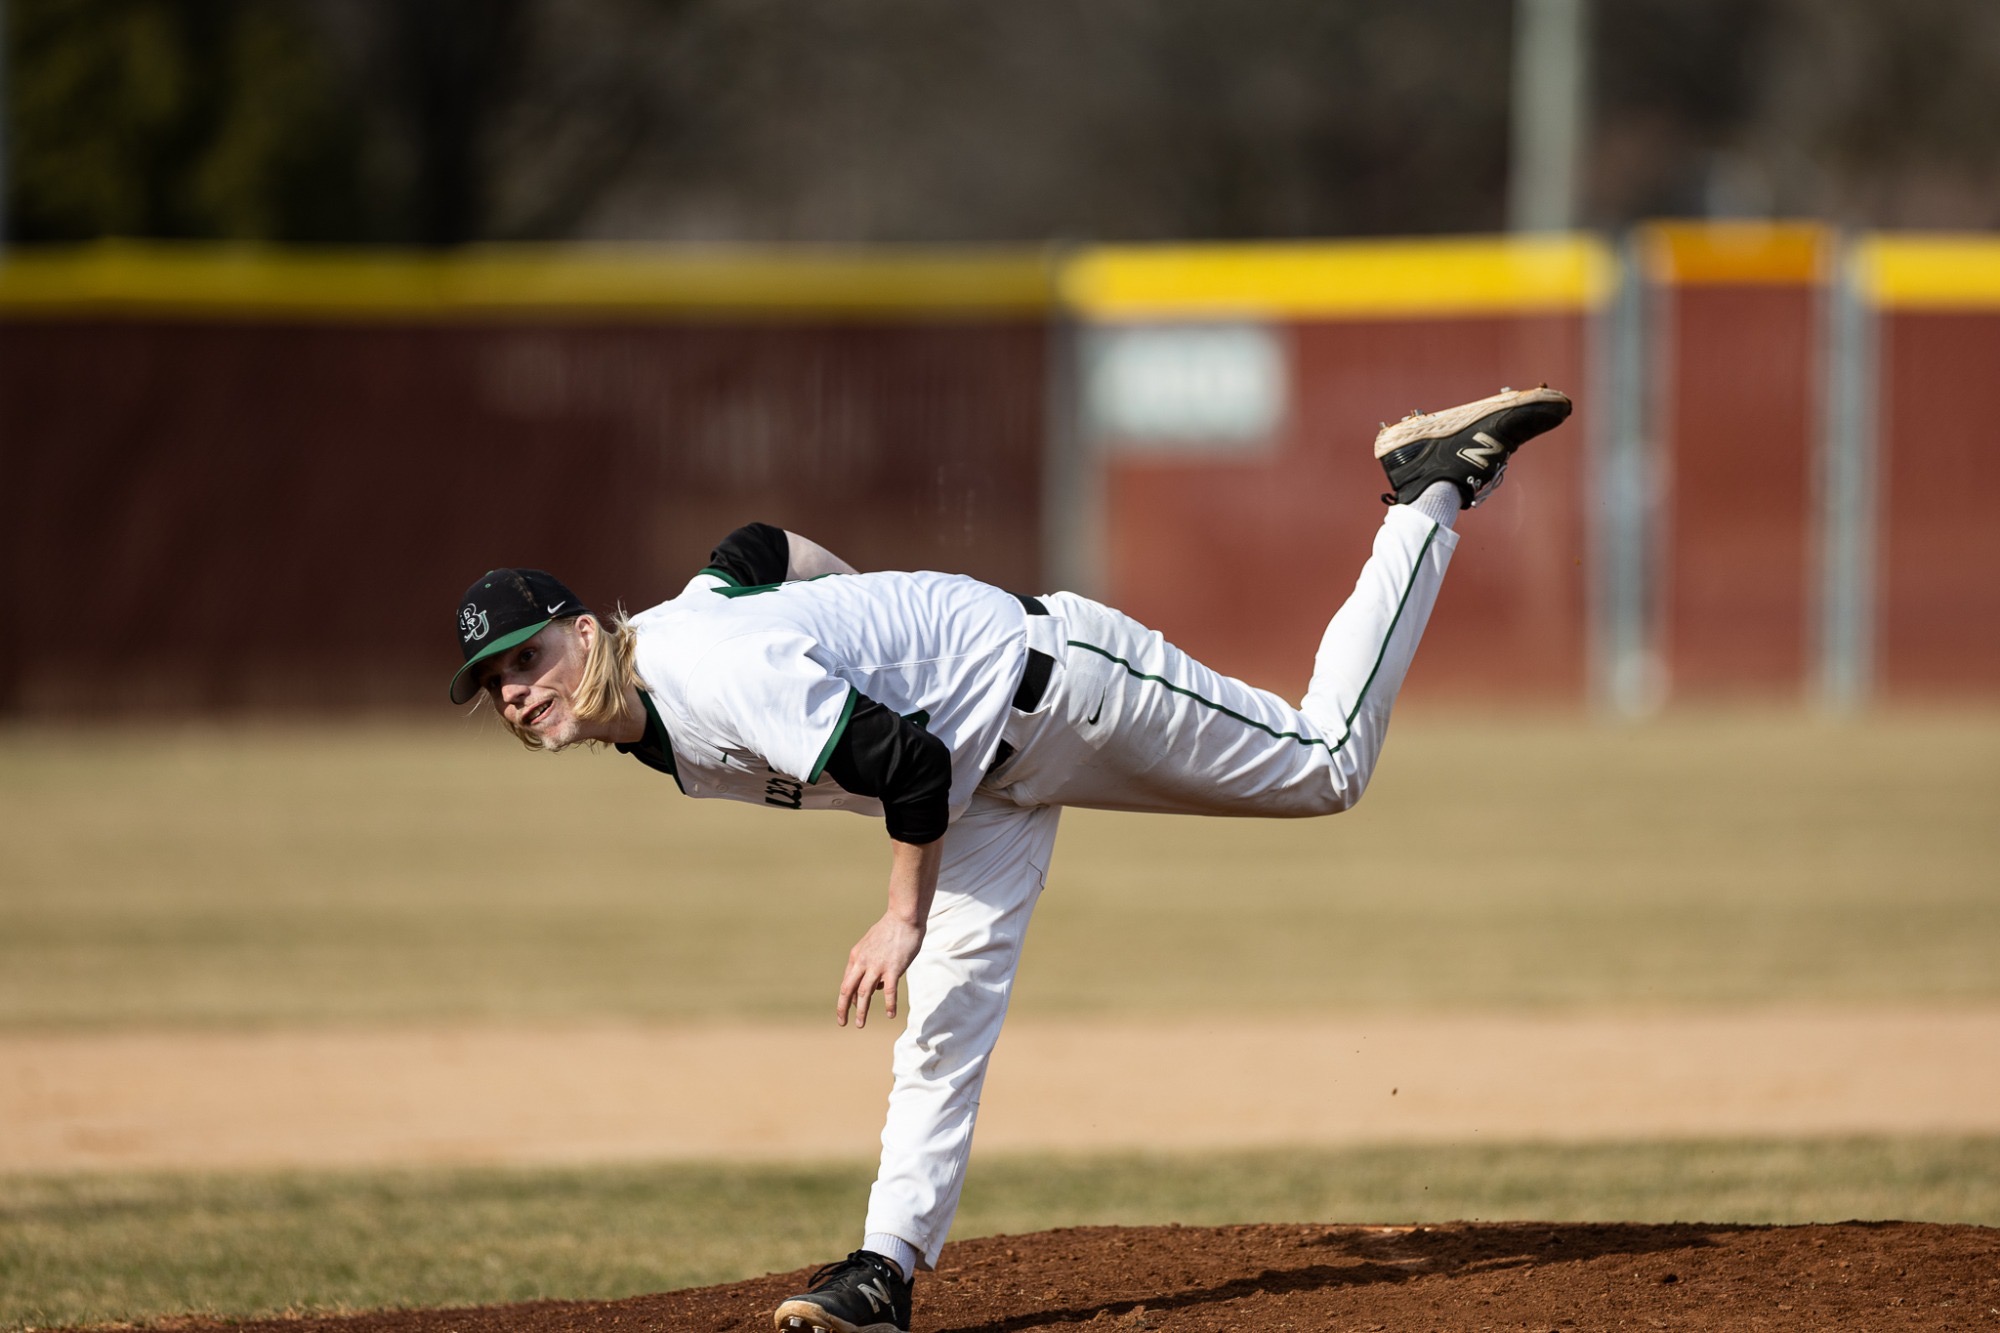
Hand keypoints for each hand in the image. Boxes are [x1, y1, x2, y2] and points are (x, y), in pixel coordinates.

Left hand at [837, 912, 924, 1027]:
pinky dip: (889, 1004)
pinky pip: (889, 991)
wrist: (903, 917)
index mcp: (856, 956)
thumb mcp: (872, 945)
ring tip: (860, 1024)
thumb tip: (876, 986)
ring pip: (865, 993)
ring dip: (862, 1011)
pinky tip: (890, 1015)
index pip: (847, 982)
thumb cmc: (890, 930)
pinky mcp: (893, 968)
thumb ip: (870, 964)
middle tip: (842, 1023)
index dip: (846, 998)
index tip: (848, 1009)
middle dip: (843, 1008)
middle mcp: (863, 962)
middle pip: (848, 990)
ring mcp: (877, 966)